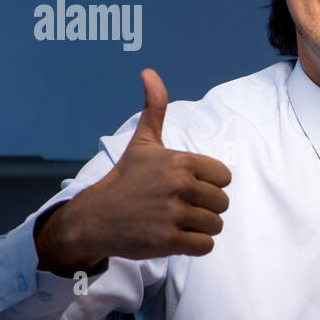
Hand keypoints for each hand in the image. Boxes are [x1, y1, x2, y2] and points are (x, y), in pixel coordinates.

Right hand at [38, 69, 231, 269]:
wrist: (95, 217)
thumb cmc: (125, 179)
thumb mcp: (143, 142)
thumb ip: (155, 108)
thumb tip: (149, 72)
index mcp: (180, 162)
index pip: (224, 177)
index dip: (209, 184)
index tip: (186, 186)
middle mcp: (179, 186)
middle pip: (222, 203)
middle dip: (205, 207)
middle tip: (179, 206)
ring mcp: (174, 214)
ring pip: (216, 225)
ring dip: (200, 228)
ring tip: (177, 221)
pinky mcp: (169, 240)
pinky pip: (206, 246)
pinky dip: (195, 245)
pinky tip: (176, 236)